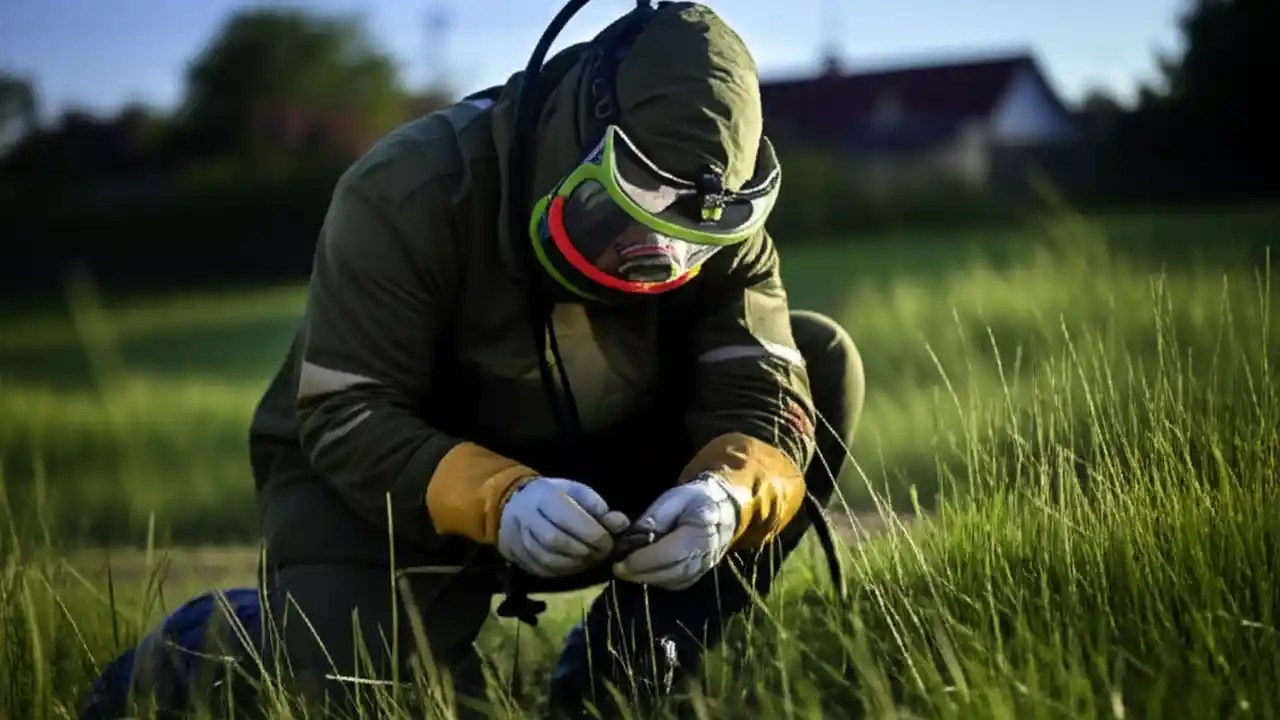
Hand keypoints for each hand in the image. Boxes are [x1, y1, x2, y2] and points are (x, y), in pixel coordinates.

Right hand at [498, 477, 630, 576]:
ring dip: (576, 564)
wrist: (513, 506)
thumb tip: (620, 525)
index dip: (592, 533)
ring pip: (548, 560)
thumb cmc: (553, 497)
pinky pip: (543, 571)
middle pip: (556, 541)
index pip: (567, 519)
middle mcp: (526, 518)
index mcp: (543, 497)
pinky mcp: (519, 558)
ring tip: (591, 558)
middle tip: (602, 552)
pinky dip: (565, 571)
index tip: (609, 540)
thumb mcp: (576, 491)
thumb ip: (599, 507)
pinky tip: (577, 564)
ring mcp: (519, 540)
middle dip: (585, 551)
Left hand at [612, 472, 743, 589]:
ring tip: (625, 568)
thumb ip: (654, 519)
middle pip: (668, 573)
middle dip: (639, 573)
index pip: (669, 554)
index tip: (620, 561)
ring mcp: (701, 570)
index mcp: (700, 533)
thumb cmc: (693, 500)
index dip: (643, 561)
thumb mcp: (674, 499)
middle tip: (617, 567)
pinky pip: (672, 584)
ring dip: (644, 578)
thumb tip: (633, 537)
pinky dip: (654, 579)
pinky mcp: (695, 577)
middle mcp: (704, 558)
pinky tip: (640, 570)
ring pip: (669, 582)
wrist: (722, 511)